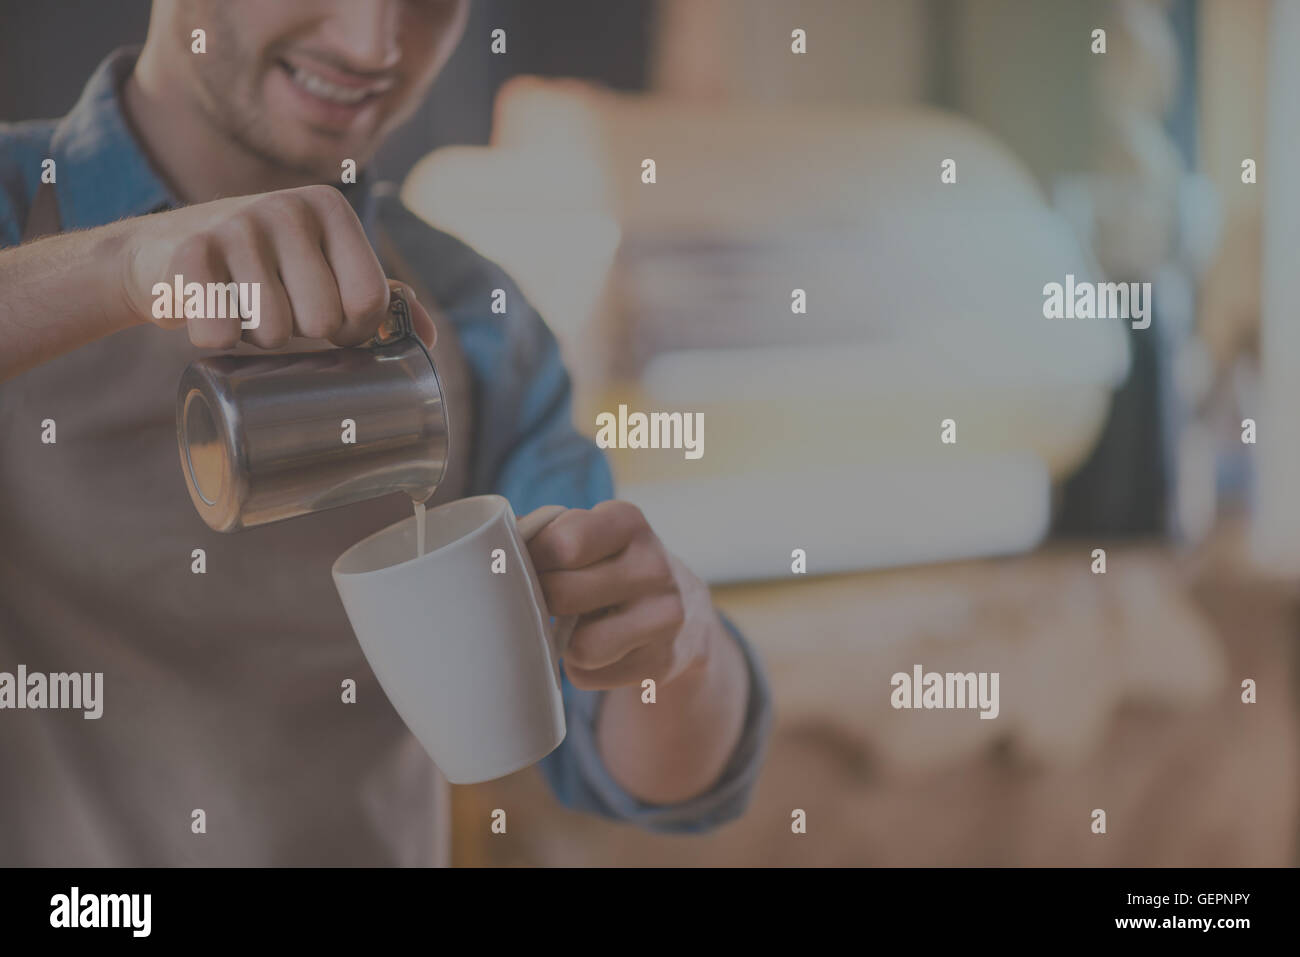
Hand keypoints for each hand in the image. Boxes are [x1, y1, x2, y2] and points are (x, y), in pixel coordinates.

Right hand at [120, 184, 435, 349]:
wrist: (163, 254)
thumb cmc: (263, 268)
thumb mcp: (324, 269)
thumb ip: (380, 298)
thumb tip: (429, 340)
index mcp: (331, 209)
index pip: (369, 300)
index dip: (353, 329)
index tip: (331, 322)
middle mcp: (288, 207)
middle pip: (323, 319)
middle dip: (301, 334)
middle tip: (277, 309)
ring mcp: (237, 225)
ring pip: (273, 330)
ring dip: (257, 337)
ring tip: (243, 307)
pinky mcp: (190, 252)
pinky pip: (219, 331)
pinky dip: (215, 341)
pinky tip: (208, 315)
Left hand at [525, 501, 716, 690]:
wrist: (679, 613)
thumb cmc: (606, 567)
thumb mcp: (586, 533)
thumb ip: (541, 534)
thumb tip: (487, 554)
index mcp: (627, 521)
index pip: (561, 544)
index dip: (531, 560)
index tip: (530, 567)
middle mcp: (654, 566)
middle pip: (562, 594)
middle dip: (544, 601)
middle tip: (550, 600)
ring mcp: (665, 616)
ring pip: (580, 645)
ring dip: (565, 641)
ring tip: (578, 626)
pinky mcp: (662, 662)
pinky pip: (590, 676)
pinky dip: (582, 669)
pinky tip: (602, 650)